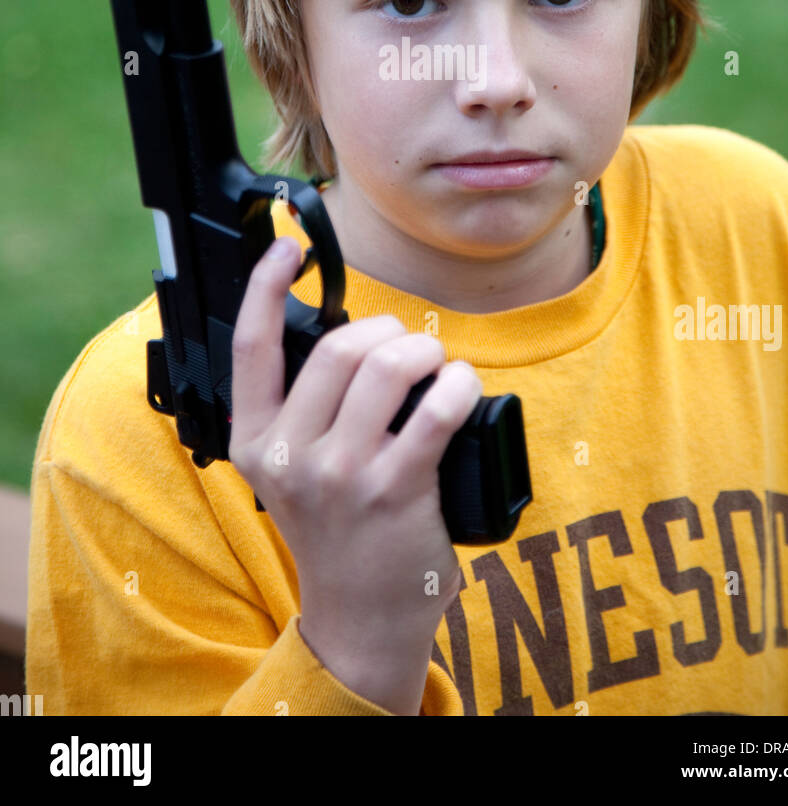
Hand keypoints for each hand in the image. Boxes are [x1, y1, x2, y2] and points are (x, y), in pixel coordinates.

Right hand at [228, 236, 481, 690]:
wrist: (363, 617)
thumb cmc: (336, 528)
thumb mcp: (290, 470)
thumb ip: (299, 409)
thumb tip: (348, 334)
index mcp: (252, 440)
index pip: (251, 345)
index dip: (266, 284)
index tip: (287, 245)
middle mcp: (287, 454)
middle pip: (339, 347)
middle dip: (385, 331)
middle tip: (404, 346)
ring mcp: (340, 474)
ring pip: (386, 365)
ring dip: (423, 351)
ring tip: (433, 366)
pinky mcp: (394, 490)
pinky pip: (436, 406)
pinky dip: (458, 382)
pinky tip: (461, 387)